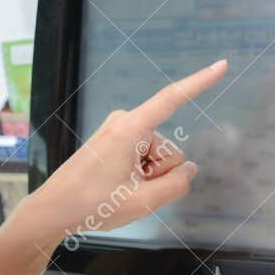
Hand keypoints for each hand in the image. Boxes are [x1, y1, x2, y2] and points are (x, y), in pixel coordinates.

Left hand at [17, 60, 227, 242]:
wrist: (53, 210)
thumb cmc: (91, 205)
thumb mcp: (142, 202)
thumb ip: (176, 185)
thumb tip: (190, 169)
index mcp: (130, 129)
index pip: (172, 99)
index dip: (199, 82)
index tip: (222, 64)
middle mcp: (125, 122)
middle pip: (168, 149)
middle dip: (158, 173)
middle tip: (130, 191)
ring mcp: (118, 131)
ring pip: (157, 156)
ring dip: (147, 177)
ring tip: (119, 191)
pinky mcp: (114, 140)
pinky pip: (143, 157)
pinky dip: (138, 175)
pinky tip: (117, 187)